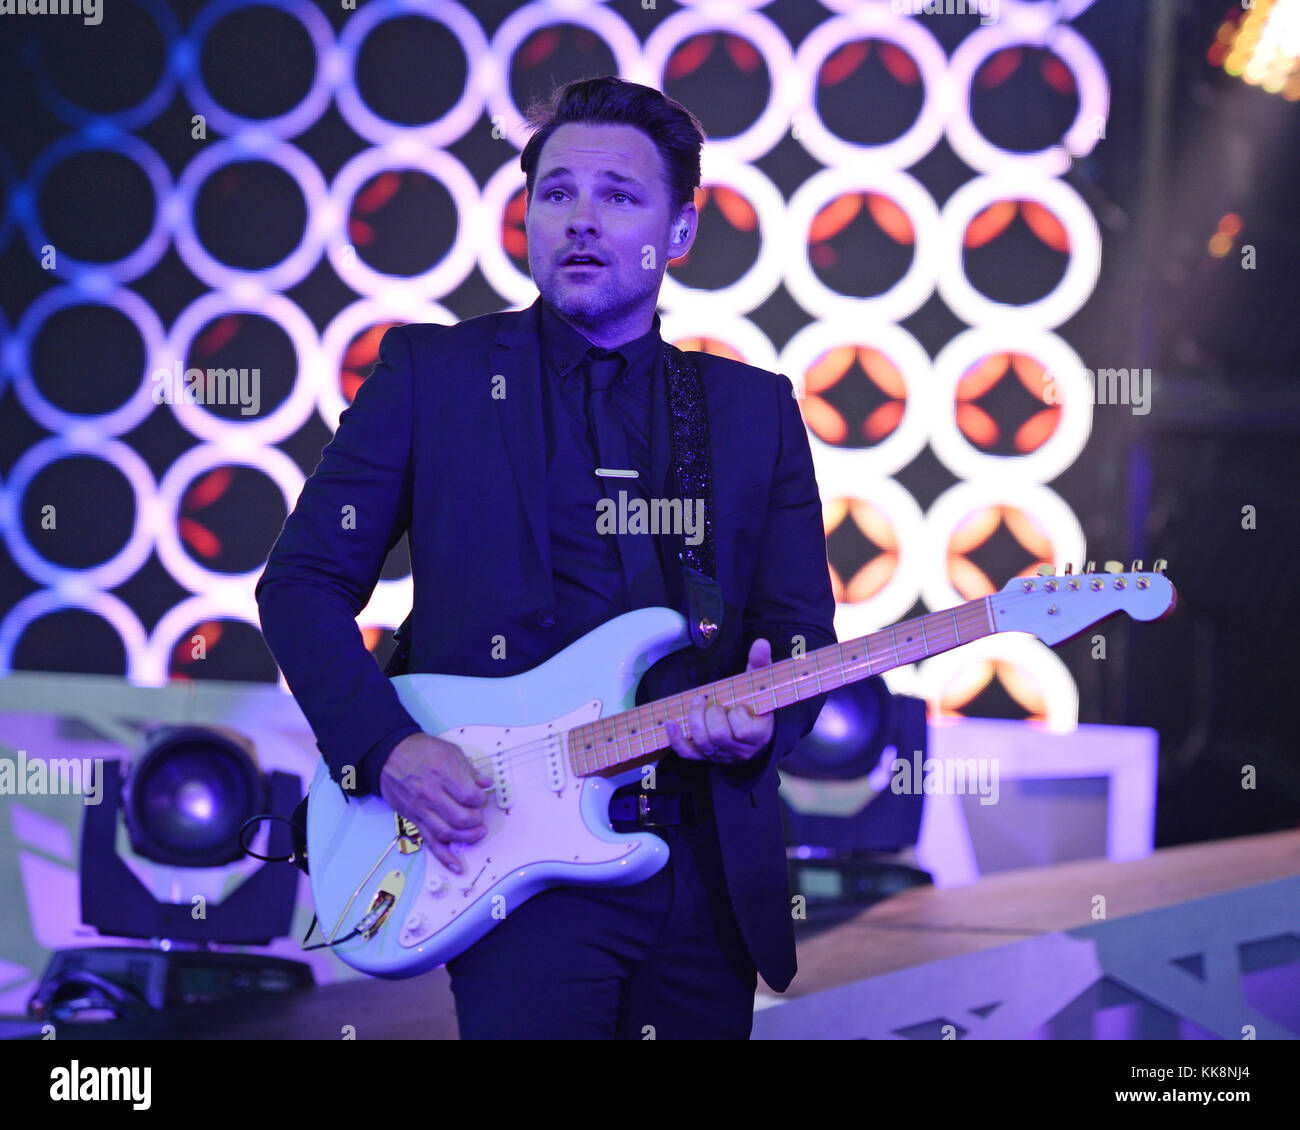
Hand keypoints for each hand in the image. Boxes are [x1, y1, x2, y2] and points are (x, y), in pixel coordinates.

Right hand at [379, 732, 493, 873]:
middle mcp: (432, 794)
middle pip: (462, 818)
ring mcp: (422, 809)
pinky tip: (457, 866)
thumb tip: (487, 783)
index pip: (471, 796)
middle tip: (479, 814)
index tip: (482, 796)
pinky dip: (444, 857)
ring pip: (448, 833)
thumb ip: (470, 770)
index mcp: (443, 774)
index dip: (481, 799)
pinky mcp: (415, 820)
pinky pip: (431, 842)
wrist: (389, 755)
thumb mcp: (450, 751)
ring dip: (467, 837)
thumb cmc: (421, 751)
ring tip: (478, 832)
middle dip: (477, 819)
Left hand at [665, 638, 774, 765]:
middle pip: (719, 735)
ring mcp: (721, 755)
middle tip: (711, 700)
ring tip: (697, 702)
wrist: (753, 733)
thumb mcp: (759, 685)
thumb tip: (761, 642)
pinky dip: (676, 738)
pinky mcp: (705, 757)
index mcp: (758, 734)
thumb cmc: (755, 705)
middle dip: (711, 714)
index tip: (738, 704)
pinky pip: (687, 753)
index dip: (736, 714)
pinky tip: (671, 723)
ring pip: (703, 743)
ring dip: (695, 719)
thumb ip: (760, 665)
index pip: (743, 730)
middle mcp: (740, 749)